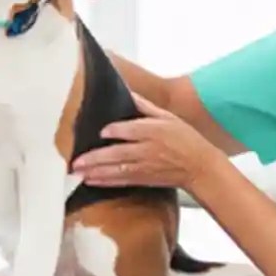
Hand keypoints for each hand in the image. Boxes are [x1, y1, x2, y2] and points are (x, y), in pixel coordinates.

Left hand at [71, 92, 223, 191]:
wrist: (200, 167)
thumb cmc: (185, 139)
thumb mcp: (168, 117)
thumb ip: (146, 107)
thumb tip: (129, 93)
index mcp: (154, 131)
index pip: (131, 130)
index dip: (115, 131)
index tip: (101, 131)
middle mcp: (148, 150)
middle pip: (118, 153)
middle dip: (96, 158)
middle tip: (76, 160)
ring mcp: (145, 167)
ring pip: (117, 170)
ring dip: (95, 171)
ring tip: (77, 171)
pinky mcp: (144, 179)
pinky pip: (122, 181)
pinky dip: (105, 182)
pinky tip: (90, 180)